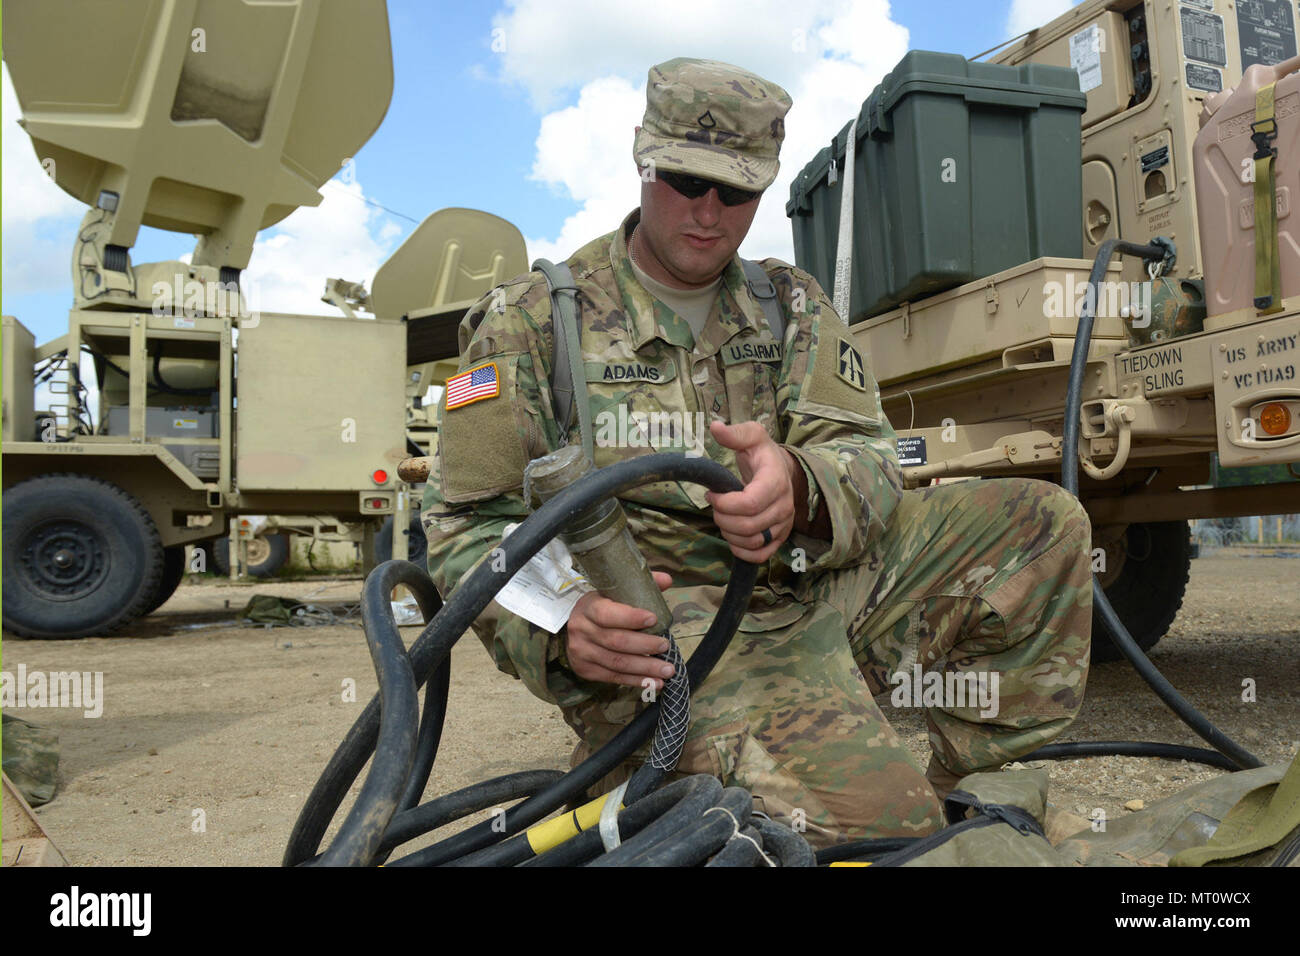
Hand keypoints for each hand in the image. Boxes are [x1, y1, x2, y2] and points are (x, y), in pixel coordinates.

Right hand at [564, 571, 674, 689]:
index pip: (607, 614)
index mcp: (589, 606)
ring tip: (668, 670)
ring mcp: (582, 652)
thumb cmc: (601, 607)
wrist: (569, 627)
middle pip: (616, 641)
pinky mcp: (586, 670)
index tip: (653, 619)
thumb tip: (667, 579)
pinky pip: (614, 677)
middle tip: (666, 646)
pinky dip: (637, 681)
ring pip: (617, 663)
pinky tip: (655, 683)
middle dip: (644, 645)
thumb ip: (640, 585)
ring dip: (645, 668)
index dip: (631, 617)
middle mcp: (582, 630)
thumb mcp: (613, 592)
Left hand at [704, 420, 795, 562]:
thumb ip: (735, 433)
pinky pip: (761, 556)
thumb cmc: (762, 454)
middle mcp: (784, 505)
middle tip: (715, 506)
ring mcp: (784, 524)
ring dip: (730, 534)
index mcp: (776, 481)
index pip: (750, 503)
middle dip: (723, 518)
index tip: (712, 495)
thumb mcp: (751, 437)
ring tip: (723, 518)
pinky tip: (732, 538)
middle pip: (748, 525)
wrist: (783, 472)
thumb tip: (715, 427)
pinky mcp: (780, 538)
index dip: (725, 504)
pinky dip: (743, 552)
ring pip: (753, 542)